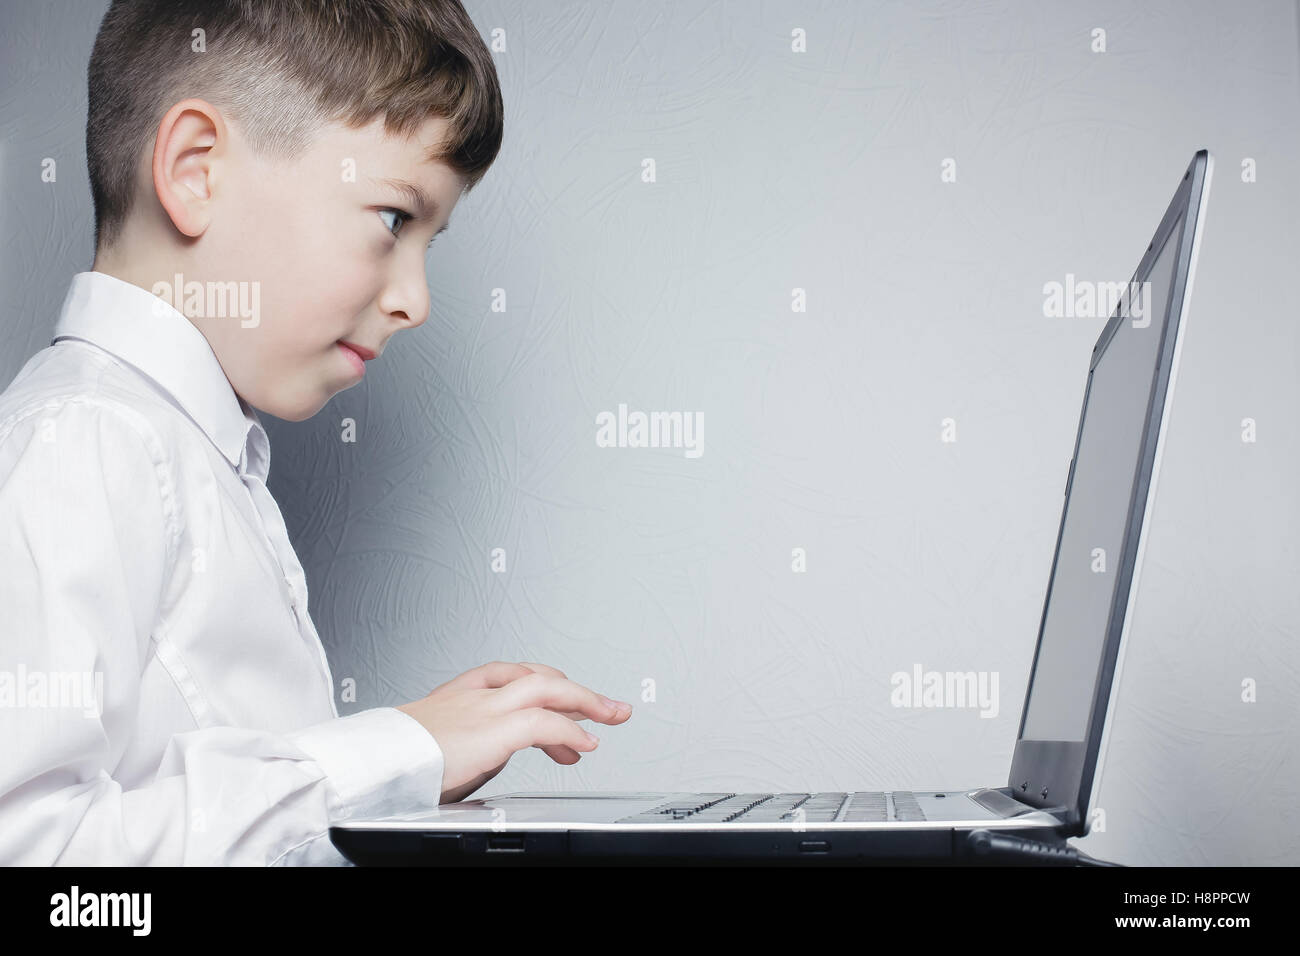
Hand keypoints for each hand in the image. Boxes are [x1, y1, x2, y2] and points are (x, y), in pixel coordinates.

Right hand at [395, 661, 632, 803]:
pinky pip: (543, 722)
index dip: (546, 691)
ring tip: (611, 716)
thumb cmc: (394, 764)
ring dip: (586, 700)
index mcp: (459, 696)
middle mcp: (475, 696)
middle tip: (608, 707)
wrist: (368, 765)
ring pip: (547, 687)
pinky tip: (585, 743)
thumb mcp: (438, 747)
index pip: (513, 678)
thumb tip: (491, 760)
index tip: (568, 713)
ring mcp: (484, 709)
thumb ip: (469, 747)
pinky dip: (570, 731)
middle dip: (578, 690)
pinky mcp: (490, 730)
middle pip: (537, 676)